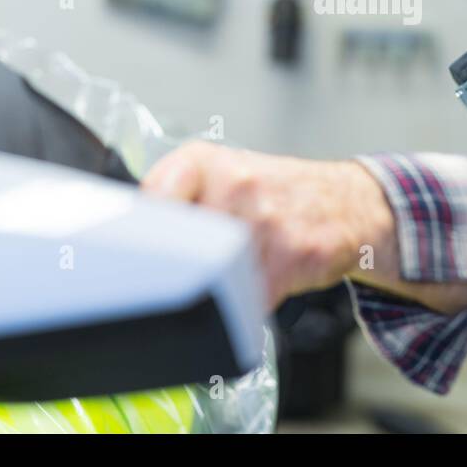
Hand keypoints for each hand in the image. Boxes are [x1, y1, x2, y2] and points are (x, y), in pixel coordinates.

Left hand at [141, 141, 397, 308]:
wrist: (345, 203)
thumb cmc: (274, 192)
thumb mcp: (217, 174)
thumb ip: (170, 198)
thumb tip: (122, 238)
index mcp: (203, 161)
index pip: (151, 199)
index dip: (141, 235)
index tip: (137, 255)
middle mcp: (235, 182)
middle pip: (179, 246)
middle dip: (178, 269)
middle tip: (182, 275)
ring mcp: (265, 220)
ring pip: (213, 276)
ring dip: (215, 289)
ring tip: (229, 272)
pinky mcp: (292, 257)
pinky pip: (248, 299)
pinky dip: (246, 305)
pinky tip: (257, 283)